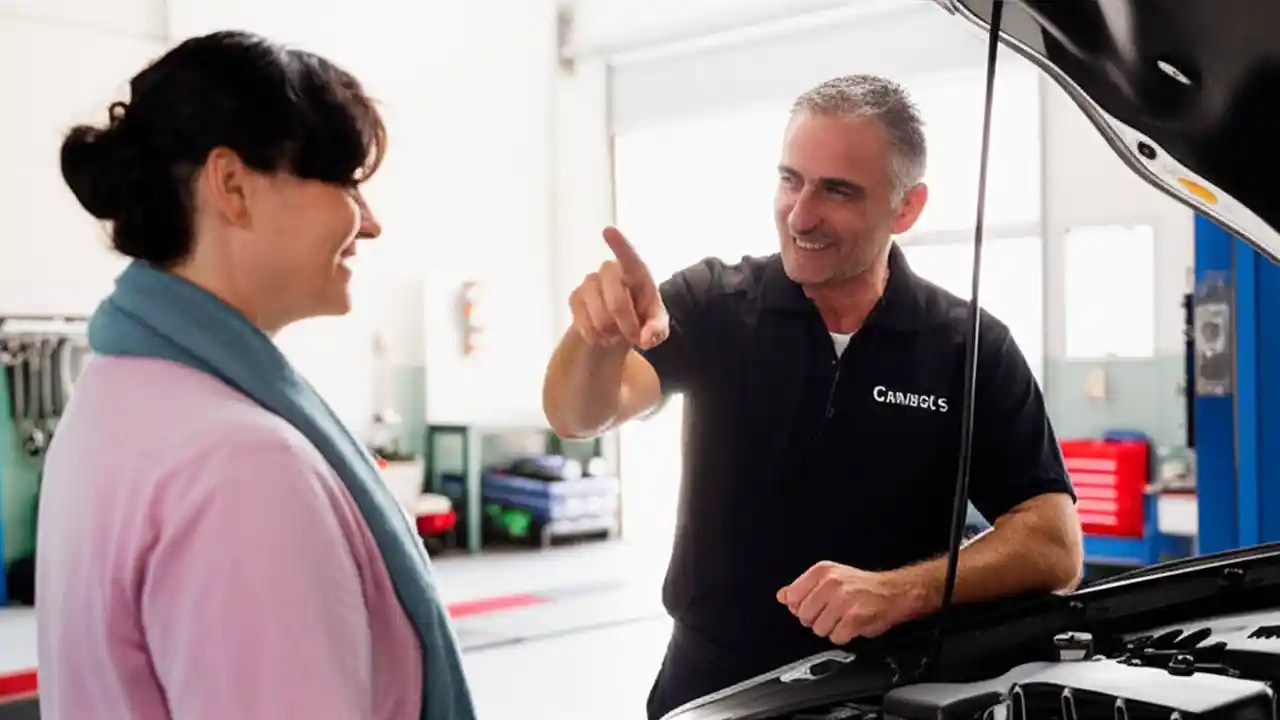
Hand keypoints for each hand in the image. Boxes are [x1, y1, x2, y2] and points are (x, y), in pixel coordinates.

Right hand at [569, 226, 668, 348]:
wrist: (617, 325)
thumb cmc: (643, 318)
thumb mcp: (658, 327)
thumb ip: (657, 330)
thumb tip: (646, 337)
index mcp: (635, 272)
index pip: (628, 256)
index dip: (619, 245)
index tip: (608, 230)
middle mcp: (610, 270)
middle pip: (617, 304)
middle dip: (627, 326)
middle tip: (634, 336)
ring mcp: (590, 282)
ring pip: (600, 318)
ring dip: (612, 333)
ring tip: (616, 331)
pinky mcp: (575, 297)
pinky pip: (585, 325)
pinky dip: (596, 336)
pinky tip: (602, 333)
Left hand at [777, 561, 915, 644]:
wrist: (894, 592)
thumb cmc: (862, 587)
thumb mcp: (831, 578)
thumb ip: (804, 587)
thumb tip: (782, 596)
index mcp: (822, 571)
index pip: (792, 596)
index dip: (801, 606)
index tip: (814, 606)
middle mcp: (831, 583)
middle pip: (803, 615)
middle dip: (816, 620)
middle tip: (832, 614)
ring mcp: (843, 600)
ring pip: (818, 629)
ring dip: (831, 629)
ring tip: (843, 619)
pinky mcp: (854, 618)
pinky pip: (836, 637)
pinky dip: (843, 636)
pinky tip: (851, 626)